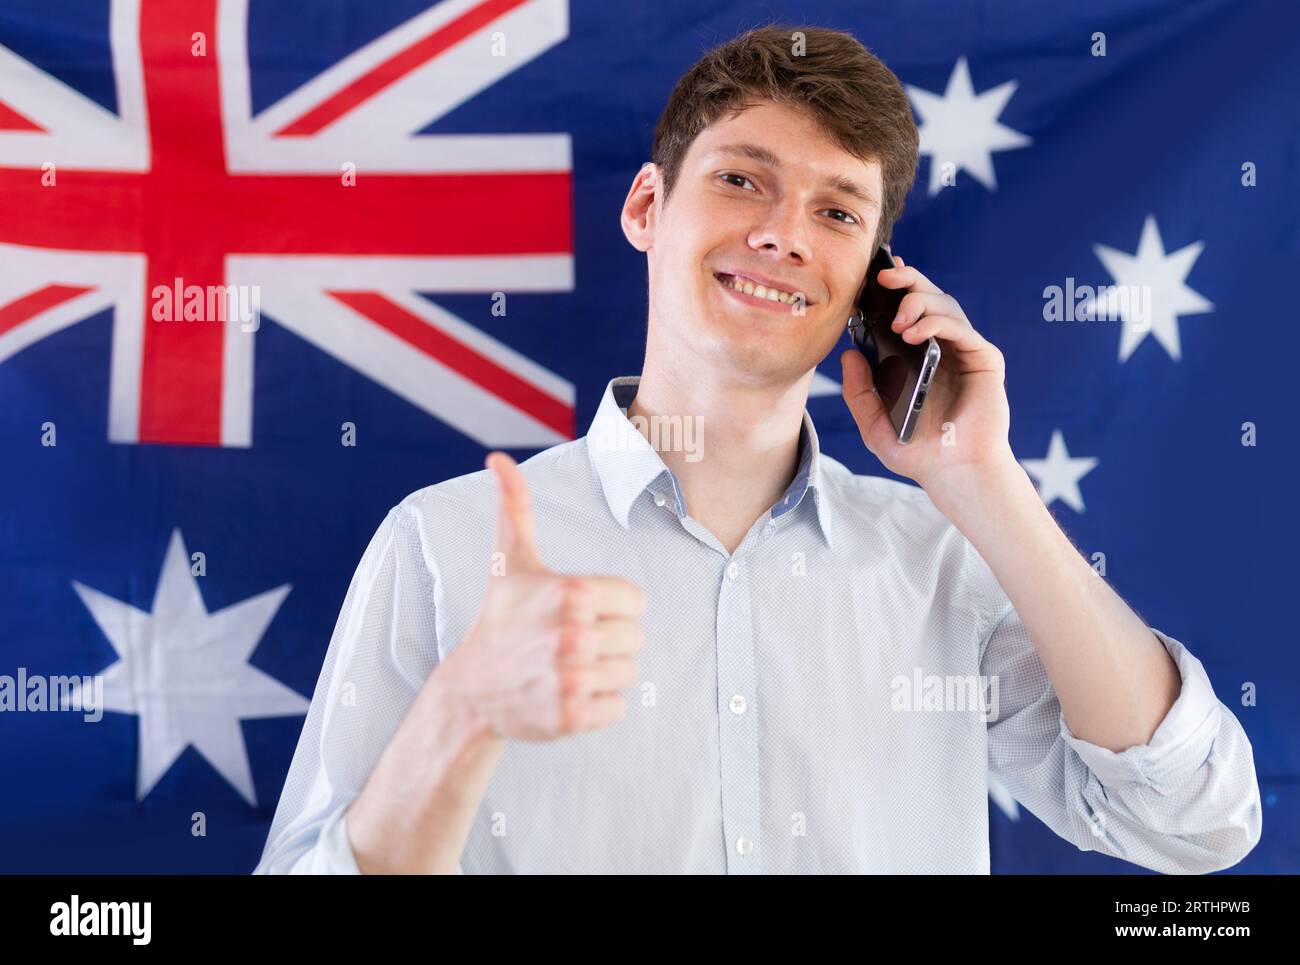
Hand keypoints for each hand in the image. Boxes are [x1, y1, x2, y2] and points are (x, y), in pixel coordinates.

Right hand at [439, 451, 647, 740]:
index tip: (578, 613)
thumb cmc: (500, 619)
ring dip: (603, 673)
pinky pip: (617, 708)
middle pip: (635, 638)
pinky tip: (566, 693)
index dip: (612, 607)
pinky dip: (598, 706)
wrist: (471, 688)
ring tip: (566, 668)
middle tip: (568, 643)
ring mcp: (571, 679)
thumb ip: (514, 507)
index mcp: (572, 592)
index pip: (636, 601)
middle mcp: (573, 635)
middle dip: (608, 641)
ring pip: (629, 674)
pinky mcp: (570, 717)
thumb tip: (498, 458)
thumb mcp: (510, 562)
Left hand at [839, 254, 1014, 495]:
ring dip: (918, 303)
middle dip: (906, 281)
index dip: (894, 287)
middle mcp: (943, 348)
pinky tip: (914, 333)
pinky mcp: (984, 359)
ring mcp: (965, 352)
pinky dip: (937, 323)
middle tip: (882, 278)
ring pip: (946, 305)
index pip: (908, 310)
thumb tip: (848, 354)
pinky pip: (961, 328)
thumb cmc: (917, 451)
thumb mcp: (873, 424)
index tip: (872, 275)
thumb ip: (859, 392)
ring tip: (897, 322)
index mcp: (918, 356)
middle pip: (928, 297)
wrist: (953, 474)